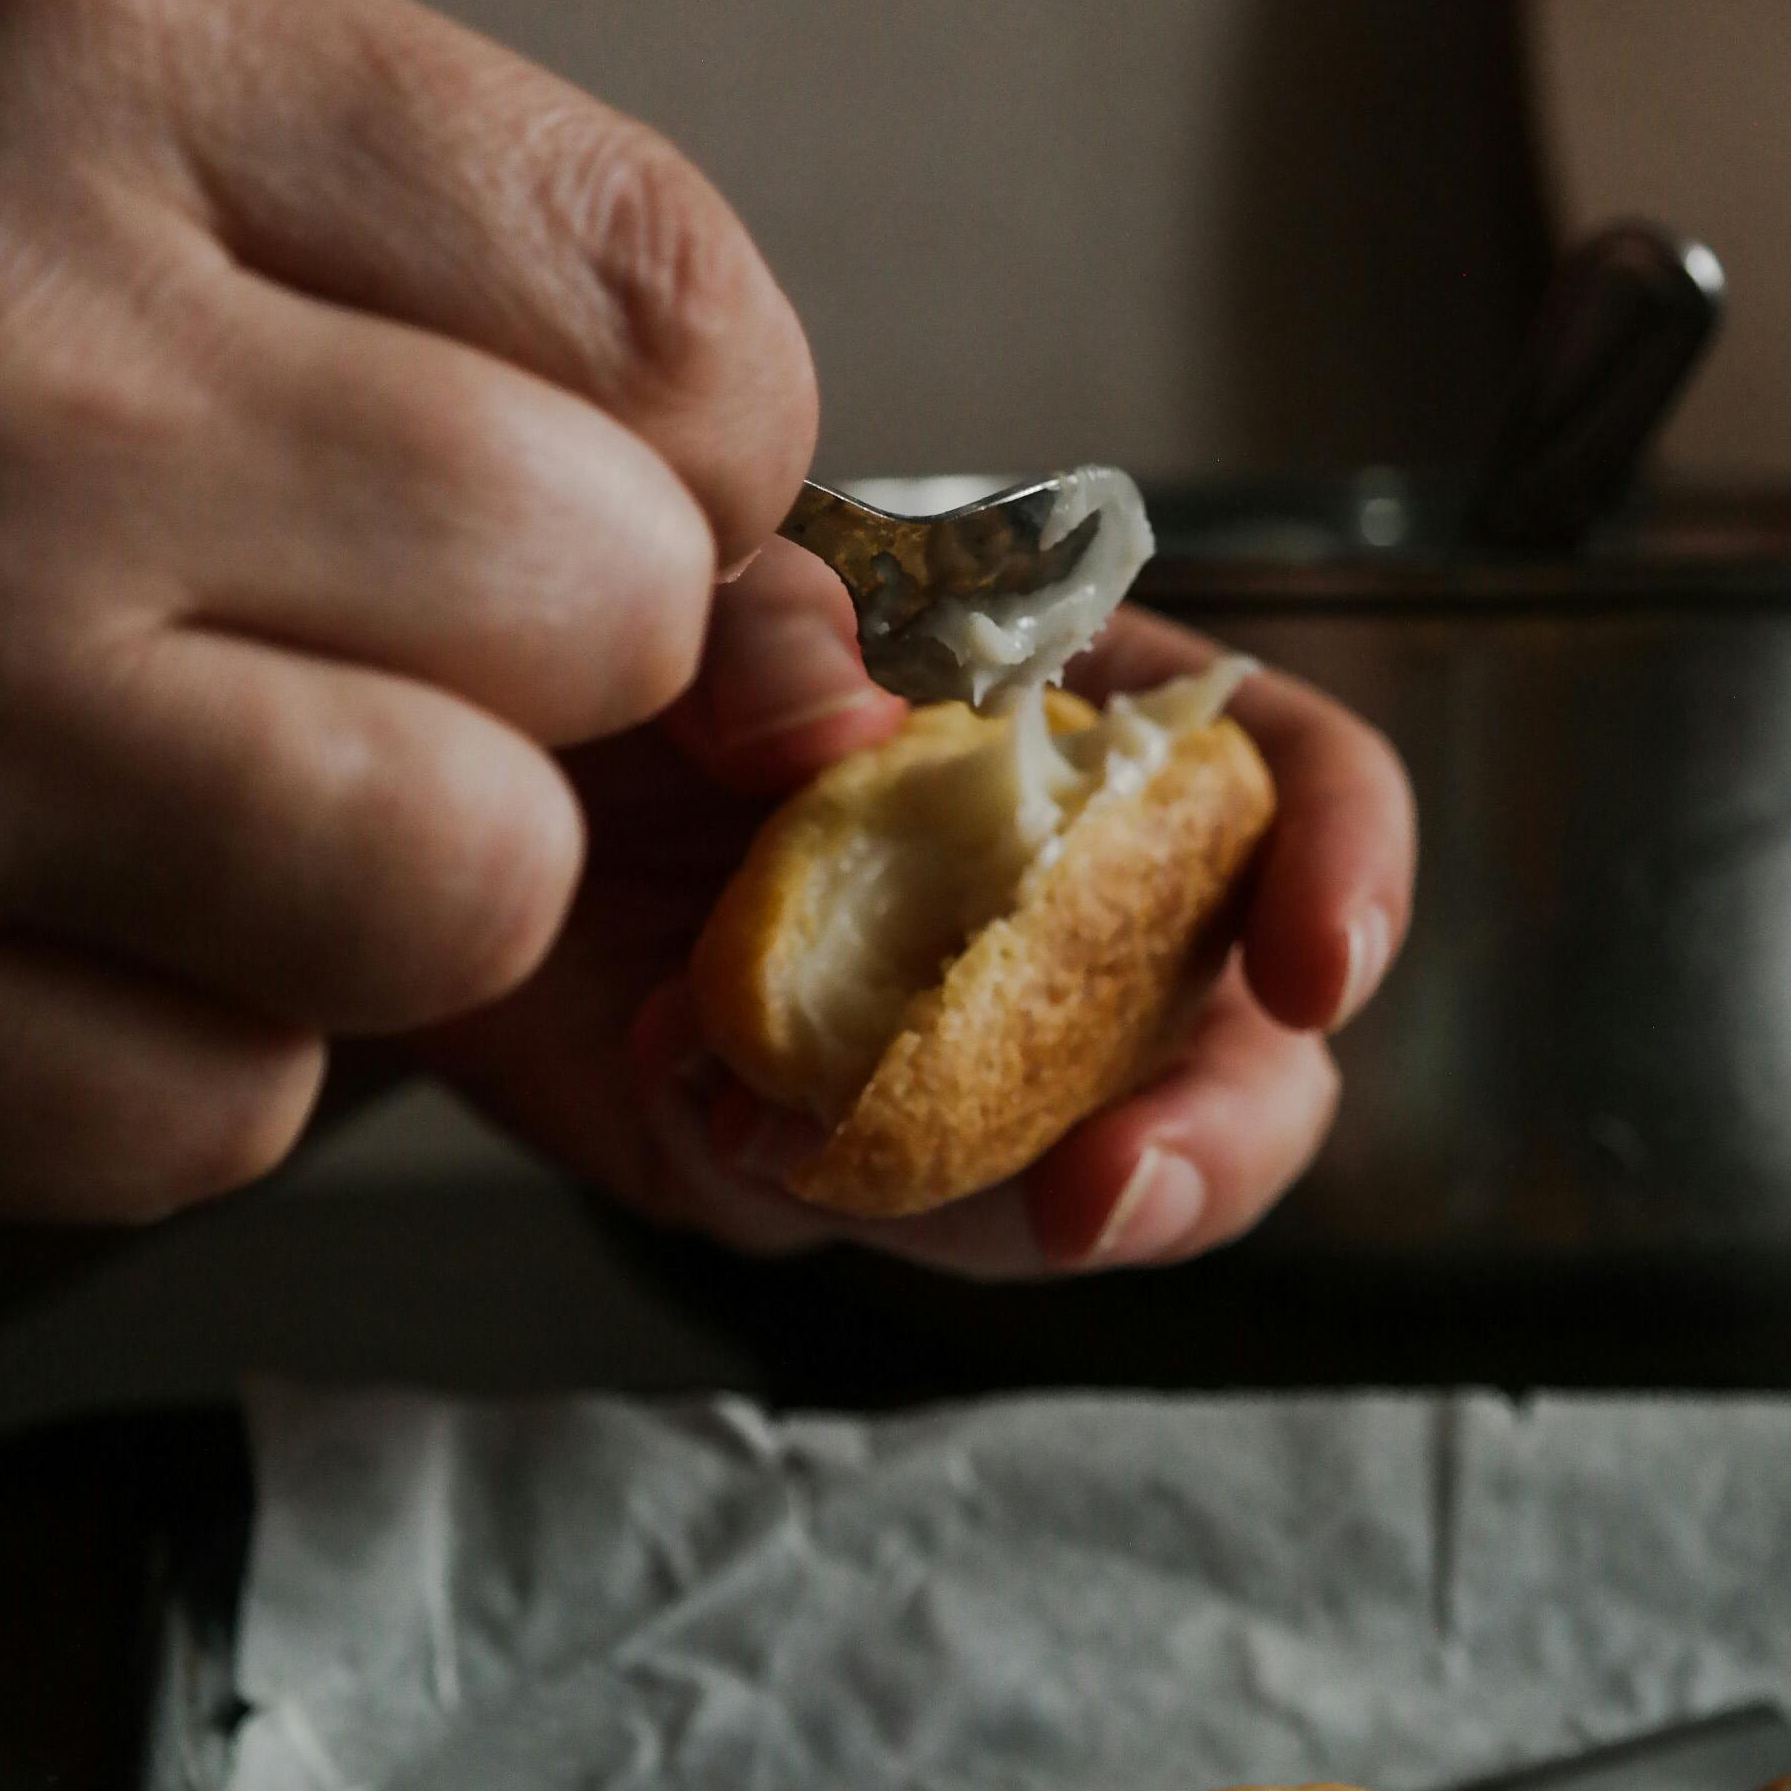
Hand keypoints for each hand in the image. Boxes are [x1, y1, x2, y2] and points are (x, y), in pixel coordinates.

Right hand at [0, 0, 813, 1221]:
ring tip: (200, 761)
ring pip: (444, 890)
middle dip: (544, 655)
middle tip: (355, 614)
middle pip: (602, 613)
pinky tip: (29, 890)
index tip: (598, 464)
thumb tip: (796, 670)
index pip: (671, 319)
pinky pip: (206, 1104)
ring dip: (382, 866)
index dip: (692, 443)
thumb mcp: (66, 111)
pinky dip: (172, 1042)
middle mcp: (9, 378)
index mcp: (90, 63)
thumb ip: (449, 313)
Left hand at [424, 544, 1414, 1279]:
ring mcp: (966, 1054)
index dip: (1349, 874)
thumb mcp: (698, 581)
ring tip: (784, 1120)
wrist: (442, 787)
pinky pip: (865, 1209)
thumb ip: (778, 624)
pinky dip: (787, 1171)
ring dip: (968, 1196)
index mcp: (1091, 727)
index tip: (1317, 971)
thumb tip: (840, 734)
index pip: (1295, 783)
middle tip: (1097, 1200)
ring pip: (1067, 1181)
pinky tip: (689, 1094)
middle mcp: (1068, 906)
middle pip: (1240, 1051)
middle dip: (1208, 1145)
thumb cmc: (623, 656)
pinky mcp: (840, 1160)